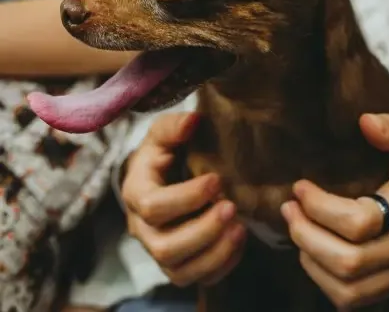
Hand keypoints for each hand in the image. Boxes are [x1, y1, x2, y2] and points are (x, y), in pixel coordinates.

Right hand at [121, 112, 246, 286]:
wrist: (161, 175)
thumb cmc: (164, 151)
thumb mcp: (163, 133)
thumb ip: (174, 126)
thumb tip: (193, 120)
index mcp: (137, 193)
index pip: (155, 207)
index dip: (187, 198)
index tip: (216, 179)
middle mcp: (142, 229)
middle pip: (165, 247)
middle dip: (203, 231)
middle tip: (232, 207)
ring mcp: (159, 250)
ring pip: (180, 271)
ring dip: (214, 253)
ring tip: (241, 228)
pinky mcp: (177, 263)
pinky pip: (196, 278)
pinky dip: (220, 266)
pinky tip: (239, 242)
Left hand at [281, 114, 388, 309]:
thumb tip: (365, 122)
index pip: (361, 221)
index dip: (321, 206)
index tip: (300, 186)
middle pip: (349, 259)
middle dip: (307, 233)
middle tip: (288, 207)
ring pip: (346, 284)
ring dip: (309, 255)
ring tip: (294, 224)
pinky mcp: (387, 285)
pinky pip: (348, 298)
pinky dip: (319, 276)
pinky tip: (309, 249)